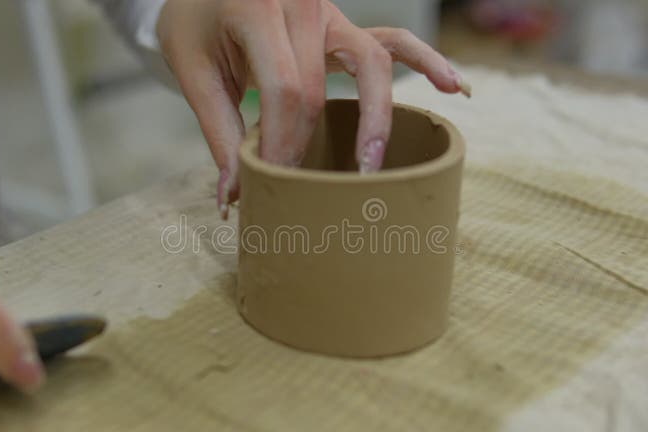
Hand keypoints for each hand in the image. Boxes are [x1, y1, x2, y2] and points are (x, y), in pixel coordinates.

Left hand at [157, 0, 469, 218]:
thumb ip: (219, 132)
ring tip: (378, 160)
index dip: (281, 143)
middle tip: (313, 190)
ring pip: (373, 59)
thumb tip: (235, 197)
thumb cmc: (196, 25)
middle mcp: (302, 4)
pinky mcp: (346, 25)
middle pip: (319, 85)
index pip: (283, 88)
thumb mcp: (193, 72)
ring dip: (380, 114)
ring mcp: (331, 11)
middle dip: (313, 144)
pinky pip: (393, 41)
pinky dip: (425, 62)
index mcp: (258, 9)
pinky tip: (454, 88)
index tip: (271, 183)